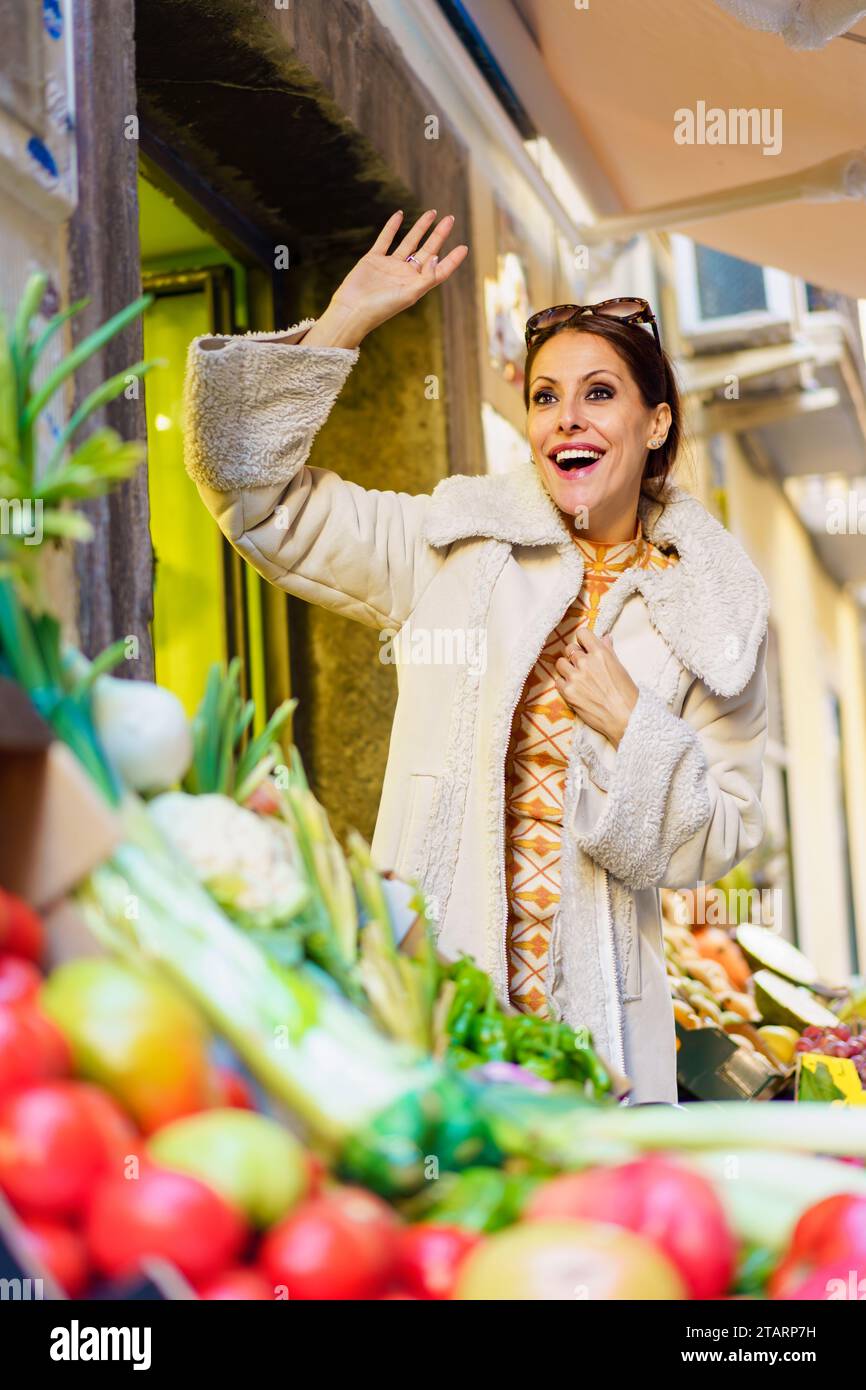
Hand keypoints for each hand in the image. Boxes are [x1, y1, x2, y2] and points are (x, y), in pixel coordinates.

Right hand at [303, 210, 468, 348]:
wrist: (353, 310)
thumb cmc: (382, 307)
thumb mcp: (409, 294)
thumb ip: (427, 277)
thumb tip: (437, 256)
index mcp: (416, 284)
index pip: (439, 270)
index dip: (452, 259)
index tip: (464, 247)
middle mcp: (405, 274)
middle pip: (427, 251)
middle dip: (439, 235)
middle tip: (450, 219)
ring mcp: (390, 265)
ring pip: (409, 242)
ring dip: (420, 227)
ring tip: (432, 213)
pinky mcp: (374, 259)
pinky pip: (385, 239)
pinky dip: (392, 227)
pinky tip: (399, 214)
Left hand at [553, 629, 638, 748]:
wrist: (624, 718)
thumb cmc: (626, 694)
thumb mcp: (620, 668)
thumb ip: (608, 651)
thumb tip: (605, 638)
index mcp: (600, 653)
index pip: (582, 633)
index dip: (583, 640)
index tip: (584, 647)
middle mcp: (585, 662)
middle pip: (569, 648)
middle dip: (574, 655)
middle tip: (582, 666)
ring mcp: (575, 677)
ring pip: (560, 663)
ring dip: (567, 669)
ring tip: (577, 678)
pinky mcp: (568, 692)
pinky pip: (558, 681)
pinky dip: (564, 684)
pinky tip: (575, 689)